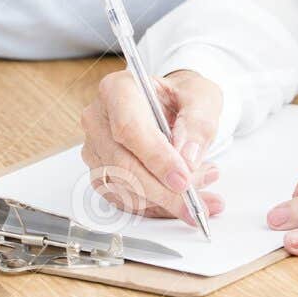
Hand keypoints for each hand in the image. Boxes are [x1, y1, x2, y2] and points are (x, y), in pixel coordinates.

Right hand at [79, 69, 223, 226]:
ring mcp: (95, 149)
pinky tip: (182, 198)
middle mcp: (98, 119)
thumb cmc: (182, 96)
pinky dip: (157, 206)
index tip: (183, 179)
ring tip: (201, 191)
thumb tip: (187, 159)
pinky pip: (125, 201)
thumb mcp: (202, 97)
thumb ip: (198, 124)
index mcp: (118, 90)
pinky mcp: (101, 173)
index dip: (156, 158)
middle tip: (197, 202)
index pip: (129, 128)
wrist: (172, 105)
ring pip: (123, 188)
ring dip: (165, 200)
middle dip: (163, 191)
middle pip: (122, 165)